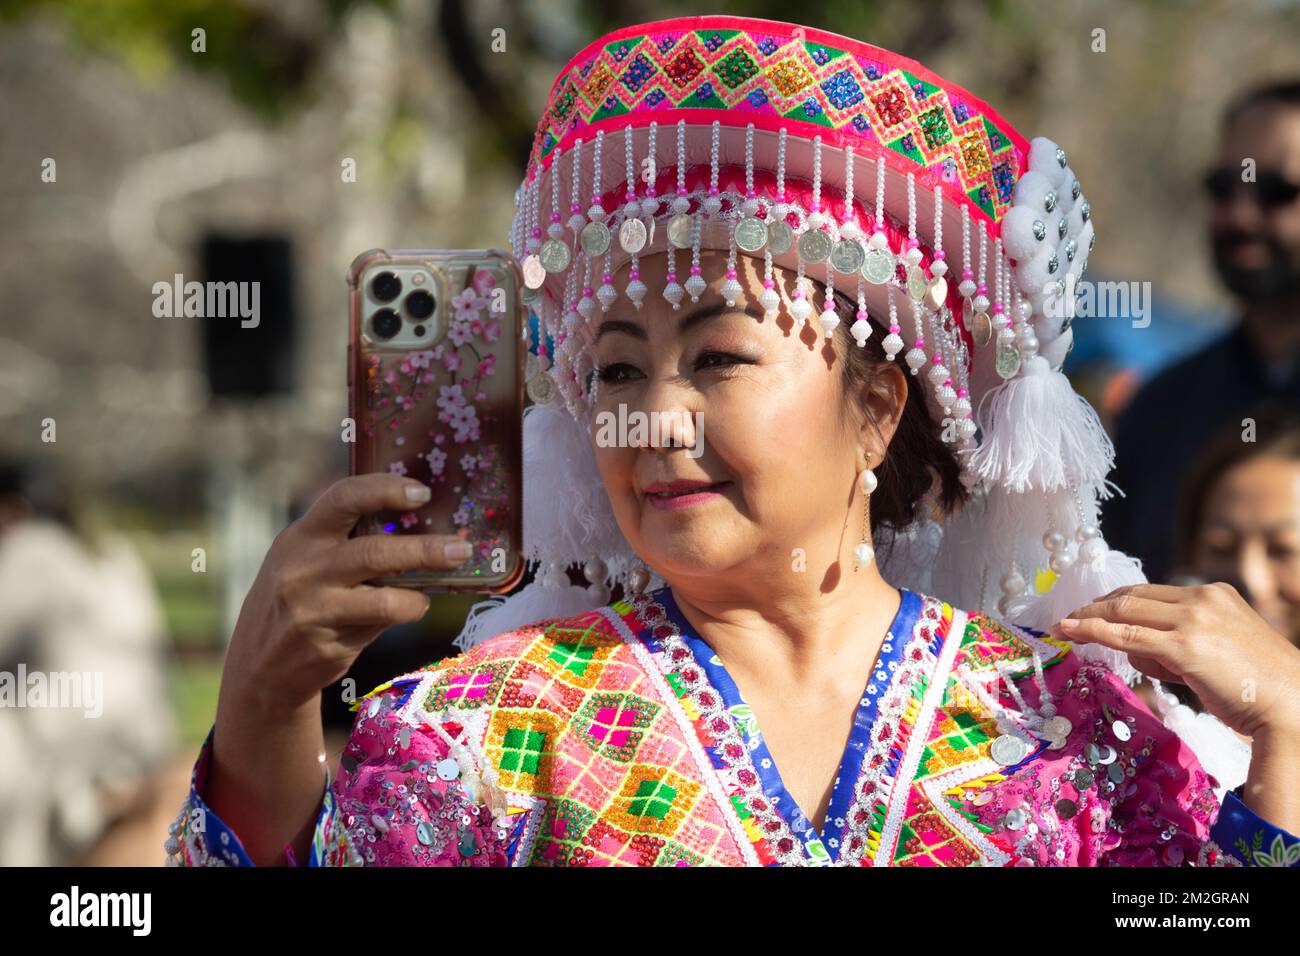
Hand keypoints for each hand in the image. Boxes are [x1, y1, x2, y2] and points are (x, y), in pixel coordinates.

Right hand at [218, 473, 473, 720]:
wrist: (260, 665)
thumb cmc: (301, 597)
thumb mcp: (306, 559)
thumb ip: (346, 541)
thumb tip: (422, 525)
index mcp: (300, 537)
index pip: (343, 498)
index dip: (384, 490)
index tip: (421, 493)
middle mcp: (301, 571)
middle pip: (375, 552)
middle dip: (425, 550)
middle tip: (461, 549)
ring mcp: (312, 611)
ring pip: (384, 600)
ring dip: (418, 597)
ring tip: (428, 594)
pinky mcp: (325, 646)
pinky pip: (378, 628)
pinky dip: (400, 616)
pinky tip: (406, 612)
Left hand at [1049, 582, 1299, 738]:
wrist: (1293, 705)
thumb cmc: (1256, 687)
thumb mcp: (1215, 652)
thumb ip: (1177, 644)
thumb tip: (1133, 647)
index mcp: (1212, 595)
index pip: (1150, 593)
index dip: (1114, 601)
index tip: (1091, 610)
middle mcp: (1202, 600)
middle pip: (1132, 597)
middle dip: (1095, 607)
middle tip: (1067, 617)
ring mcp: (1194, 621)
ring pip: (1124, 612)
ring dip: (1087, 618)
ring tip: (1062, 627)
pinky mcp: (1186, 648)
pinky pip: (1127, 636)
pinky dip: (1093, 632)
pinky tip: (1071, 632)